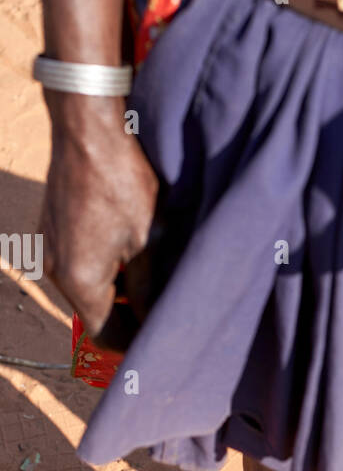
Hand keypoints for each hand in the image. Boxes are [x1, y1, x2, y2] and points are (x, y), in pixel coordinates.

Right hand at [41, 93, 158, 349]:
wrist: (86, 128)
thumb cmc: (121, 181)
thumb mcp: (149, 241)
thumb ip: (149, 289)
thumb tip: (154, 322)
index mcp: (80, 281)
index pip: (106, 337)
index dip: (136, 342)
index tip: (163, 333)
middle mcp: (56, 271)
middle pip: (96, 315)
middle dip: (130, 314)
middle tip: (164, 301)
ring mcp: (49, 248)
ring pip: (88, 289)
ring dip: (118, 288)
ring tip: (151, 269)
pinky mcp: (50, 229)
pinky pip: (78, 264)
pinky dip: (104, 266)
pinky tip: (129, 245)